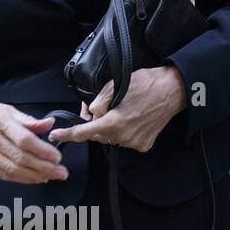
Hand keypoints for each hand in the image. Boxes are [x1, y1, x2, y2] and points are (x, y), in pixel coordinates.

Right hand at [0, 95, 67, 183]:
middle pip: (21, 158)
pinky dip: (20, 179)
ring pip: (13, 170)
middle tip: (61, 173)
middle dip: (45, 168)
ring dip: (35, 176)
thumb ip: (26, 120)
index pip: (24, 140)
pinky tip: (33, 178)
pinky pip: (2, 174)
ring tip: (51, 177)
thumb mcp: (3, 108)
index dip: (43, 151)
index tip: (57, 157)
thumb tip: (48, 124)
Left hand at [48, 65, 185, 151]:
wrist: (173, 90)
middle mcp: (124, 136)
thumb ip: (99, 102)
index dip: (67, 134)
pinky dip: (121, 131)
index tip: (55, 135)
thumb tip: (91, 113)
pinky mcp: (144, 145)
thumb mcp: (115, 86)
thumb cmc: (145, 84)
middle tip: (93, 108)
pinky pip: (124, 140)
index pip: (84, 132)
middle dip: (91, 123)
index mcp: (114, 122)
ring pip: (110, 138)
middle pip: (96, 135)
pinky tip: (129, 118)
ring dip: (107, 127)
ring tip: (116, 110)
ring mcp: (135, 143)